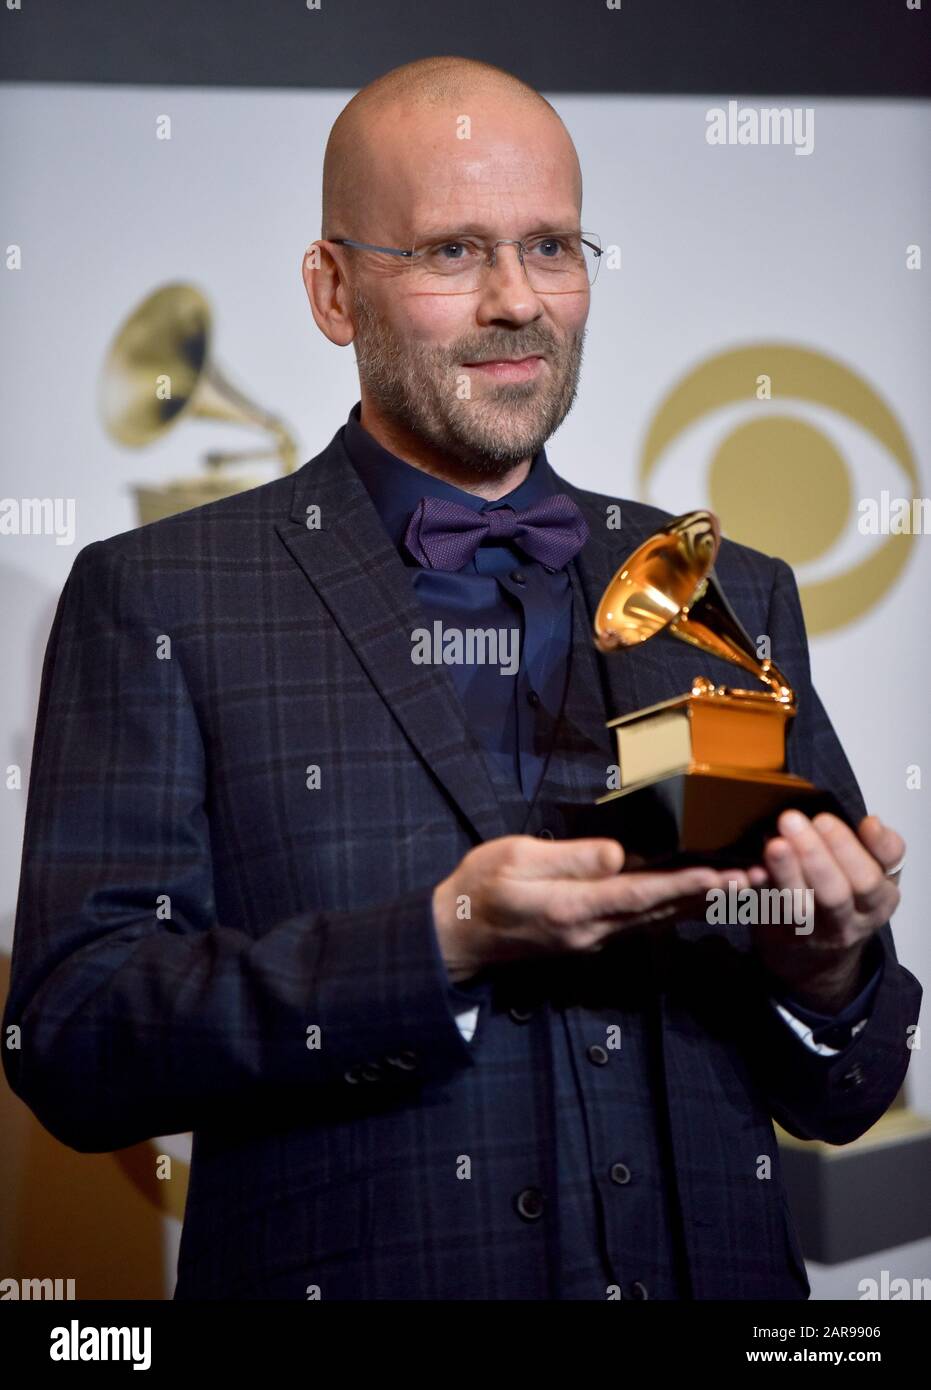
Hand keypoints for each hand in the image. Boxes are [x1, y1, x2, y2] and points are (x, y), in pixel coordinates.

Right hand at [432, 834, 753, 982]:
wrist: (459, 933)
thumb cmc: (480, 887)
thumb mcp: (515, 858)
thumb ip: (570, 858)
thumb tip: (617, 854)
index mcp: (572, 907)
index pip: (639, 894)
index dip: (684, 885)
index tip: (723, 876)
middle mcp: (592, 930)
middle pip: (662, 912)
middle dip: (713, 895)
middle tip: (761, 878)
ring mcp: (594, 939)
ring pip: (659, 920)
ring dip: (704, 904)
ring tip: (747, 887)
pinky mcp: (592, 938)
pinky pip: (644, 923)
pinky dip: (677, 909)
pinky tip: (701, 900)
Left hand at [750, 811, 903, 1010]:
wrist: (820, 960)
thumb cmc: (850, 901)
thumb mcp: (876, 876)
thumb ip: (882, 848)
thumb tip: (872, 823)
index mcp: (878, 902)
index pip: (871, 878)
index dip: (849, 849)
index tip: (825, 819)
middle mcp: (848, 922)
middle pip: (836, 893)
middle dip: (813, 854)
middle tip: (791, 819)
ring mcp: (813, 933)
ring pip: (800, 908)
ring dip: (785, 873)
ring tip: (773, 843)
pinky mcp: (780, 937)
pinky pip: (766, 915)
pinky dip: (757, 892)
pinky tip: (747, 872)